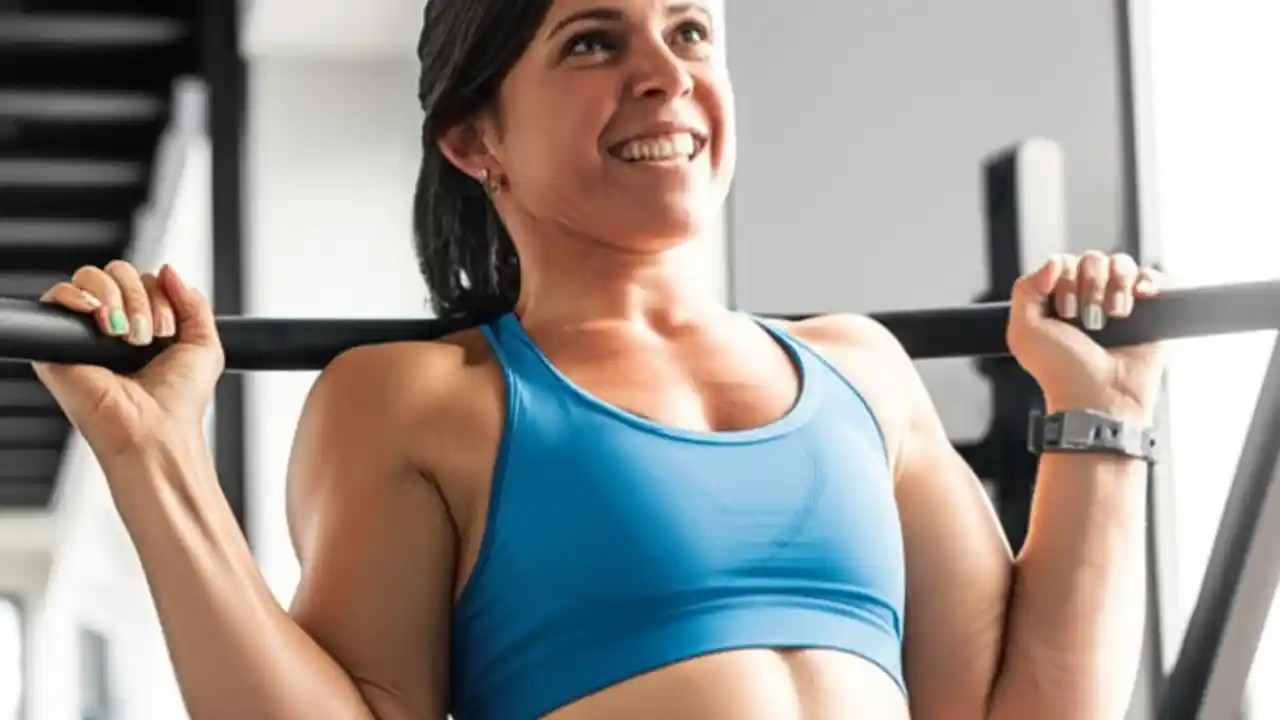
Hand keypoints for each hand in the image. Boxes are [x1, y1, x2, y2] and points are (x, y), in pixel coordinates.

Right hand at [31, 262, 225, 465]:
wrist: (156, 431)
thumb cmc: (179, 402)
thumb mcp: (205, 345)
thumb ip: (194, 303)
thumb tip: (170, 270)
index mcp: (143, 325)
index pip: (142, 280)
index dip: (159, 294)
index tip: (167, 328)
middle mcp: (113, 326)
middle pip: (117, 273)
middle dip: (140, 297)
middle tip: (147, 335)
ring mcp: (84, 333)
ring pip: (90, 278)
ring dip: (117, 299)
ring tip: (127, 336)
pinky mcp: (57, 344)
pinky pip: (55, 297)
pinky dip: (79, 297)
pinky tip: (101, 320)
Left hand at [1006, 251, 1166, 421]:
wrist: (1099, 397)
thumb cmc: (1060, 369)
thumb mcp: (1024, 330)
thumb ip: (1025, 289)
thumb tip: (1055, 261)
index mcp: (1057, 300)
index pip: (1064, 263)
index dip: (1064, 280)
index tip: (1064, 313)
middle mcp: (1088, 299)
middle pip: (1092, 260)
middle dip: (1089, 286)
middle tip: (1088, 320)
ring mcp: (1119, 304)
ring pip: (1121, 263)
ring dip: (1116, 285)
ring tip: (1114, 316)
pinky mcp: (1150, 313)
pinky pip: (1152, 276)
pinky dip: (1147, 280)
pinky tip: (1141, 296)